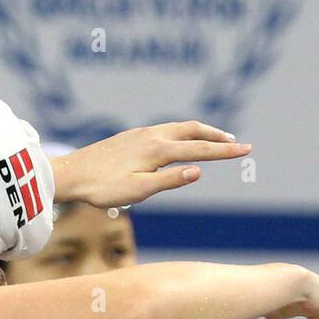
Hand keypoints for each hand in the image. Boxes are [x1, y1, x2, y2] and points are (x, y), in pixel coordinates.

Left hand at [54, 121, 250, 207]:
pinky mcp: (131, 136)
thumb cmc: (102, 188)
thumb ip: (169, 181)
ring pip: (178, 127)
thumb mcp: (138, 191)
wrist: (70, 174)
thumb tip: (198, 171)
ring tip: (213, 138)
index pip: (200, 149)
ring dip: (200, 132)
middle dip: (217, 136)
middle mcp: (152, 135)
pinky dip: (182, 132)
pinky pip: (165, 129)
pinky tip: (179, 141)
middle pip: (193, 130)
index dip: (225, 151)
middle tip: (236, 142)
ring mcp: (141, 133)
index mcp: (158, 150)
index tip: (247, 150)